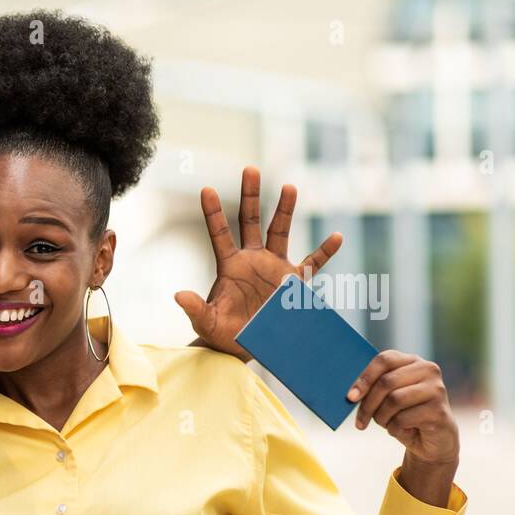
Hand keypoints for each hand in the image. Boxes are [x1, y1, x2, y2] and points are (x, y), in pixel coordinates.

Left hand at [178, 165, 342, 361]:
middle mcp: (252, 260)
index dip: (213, 213)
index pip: (219, 234)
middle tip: (250, 169)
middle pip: (249, 221)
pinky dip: (325, 252)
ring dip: (284, 210)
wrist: (244, 346)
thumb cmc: (221, 334)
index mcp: (229, 266)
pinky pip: (313, 263)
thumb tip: (178, 295)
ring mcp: (273, 267)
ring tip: (289, 186)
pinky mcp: (293, 282)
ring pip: (280, 232)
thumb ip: (195, 309)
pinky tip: (336, 237)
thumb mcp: (206, 323)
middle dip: (250, 196)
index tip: (206, 189)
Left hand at [347, 350, 459, 505]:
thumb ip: (373, 389)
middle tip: (360, 422)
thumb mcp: (387, 398)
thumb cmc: (404, 414)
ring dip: (381, 418)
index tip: (350, 397)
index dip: (364, 378)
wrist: (432, 440)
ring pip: (394, 400)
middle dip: (368, 405)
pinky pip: (403, 419)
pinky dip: (394, 429)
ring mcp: (437, 389)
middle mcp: (428, 370)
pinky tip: (400, 431)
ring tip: (385, 424)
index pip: (384, 360)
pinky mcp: (439, 411)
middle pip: (386, 382)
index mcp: (412, 361)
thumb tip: (350, 393)